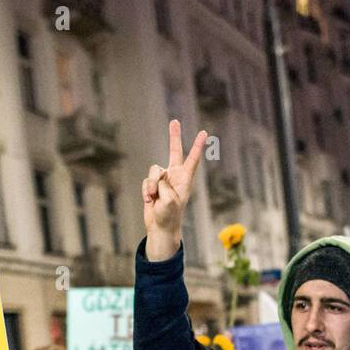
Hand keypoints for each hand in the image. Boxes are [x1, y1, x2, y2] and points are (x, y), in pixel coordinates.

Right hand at [143, 119, 206, 260]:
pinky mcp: (152, 186)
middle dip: (174, 136)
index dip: (197, 146)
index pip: (192, 159)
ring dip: (151, 185)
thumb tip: (156, 179)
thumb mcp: (170, 201)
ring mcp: (162, 180)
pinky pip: (146, 182)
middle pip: (174, 151)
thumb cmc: (170, 216)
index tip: (204, 132)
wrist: (160, 228)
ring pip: (153, 171)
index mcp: (185, 179)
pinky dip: (146, 191)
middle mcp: (174, 176)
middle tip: (174, 121)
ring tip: (153, 198)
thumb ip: (164, 185)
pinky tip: (149, 201)